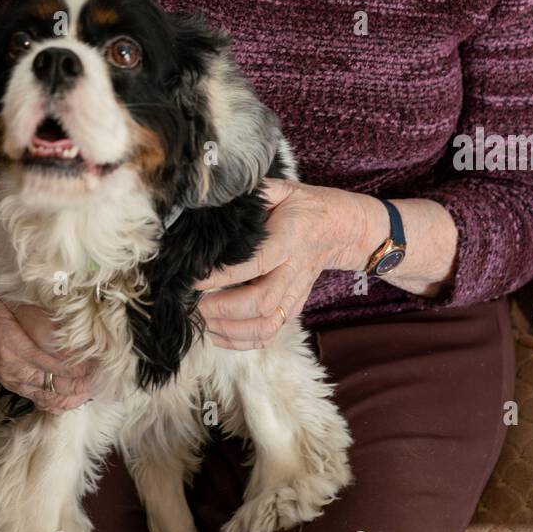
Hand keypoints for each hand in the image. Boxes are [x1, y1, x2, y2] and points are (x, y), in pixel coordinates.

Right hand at [0, 282, 96, 414]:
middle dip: (81, 382)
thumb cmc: (5, 289)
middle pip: (54, 382)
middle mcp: (8, 363)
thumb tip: (77, 339)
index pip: (54, 361)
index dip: (79, 365)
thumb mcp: (26, 295)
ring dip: (73, 394)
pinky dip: (58, 401)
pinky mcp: (10, 381)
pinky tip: (75, 398)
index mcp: (10, 342)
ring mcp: (8, 375)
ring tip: (94, 387)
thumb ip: (48, 319)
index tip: (101, 363)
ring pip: (48, 395)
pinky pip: (37, 398)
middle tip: (103, 376)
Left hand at [192, 179, 374, 349]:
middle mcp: (293, 271)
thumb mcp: (283, 190)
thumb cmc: (305, 206)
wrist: (340, 229)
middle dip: (222, 309)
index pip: (254, 262)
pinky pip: (269, 333)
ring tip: (202, 320)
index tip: (192, 277)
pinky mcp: (294, 307)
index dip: (221, 275)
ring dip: (230, 330)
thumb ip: (255, 192)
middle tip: (192, 303)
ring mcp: (295, 293)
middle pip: (260, 302)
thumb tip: (220, 193)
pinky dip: (242, 342)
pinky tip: (217, 334)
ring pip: (266, 325)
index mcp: (288, 239)